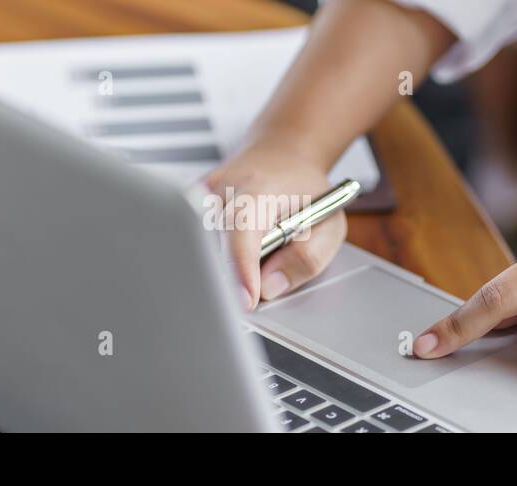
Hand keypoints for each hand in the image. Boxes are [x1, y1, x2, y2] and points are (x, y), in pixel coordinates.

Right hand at [205, 149, 344, 309]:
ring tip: (257, 246)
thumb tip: (268, 288)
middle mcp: (221, 188)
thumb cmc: (306, 190)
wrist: (282, 155)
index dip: (242, 270)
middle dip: (235, 275)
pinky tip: (238, 243)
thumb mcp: (328, 225)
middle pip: (214, 247)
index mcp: (258, 188)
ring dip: (228, 264)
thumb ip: (306, 259)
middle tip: (263, 272)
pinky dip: (219, 255)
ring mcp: (200, 195)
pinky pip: (198, 243)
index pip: (241, 232)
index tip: (246, 300)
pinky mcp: (188, 205)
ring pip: (203, 249)